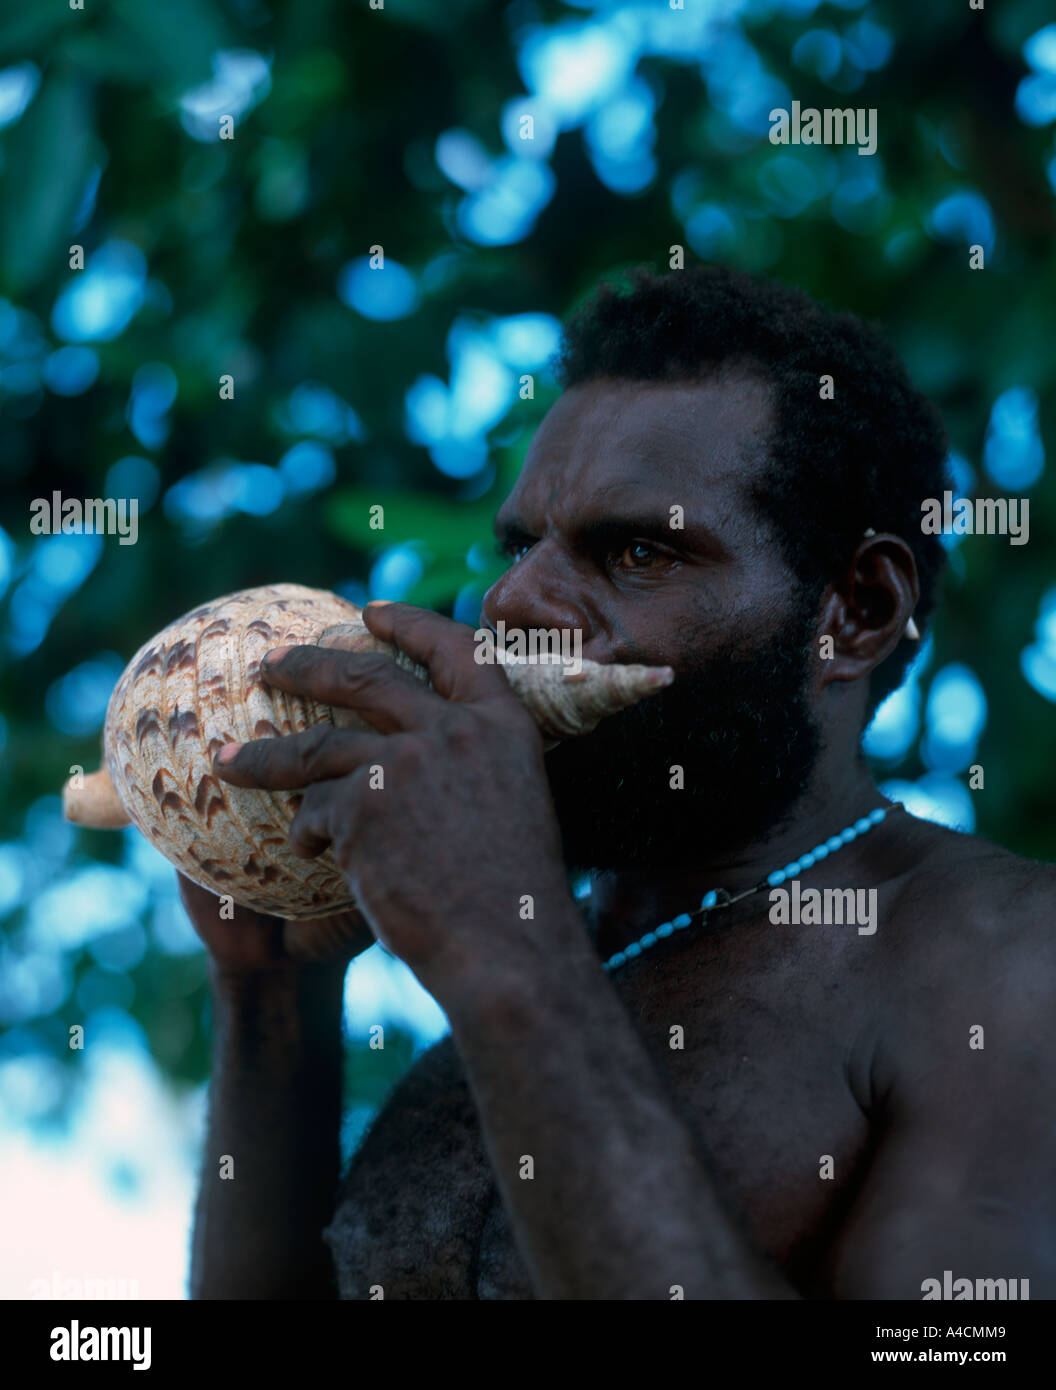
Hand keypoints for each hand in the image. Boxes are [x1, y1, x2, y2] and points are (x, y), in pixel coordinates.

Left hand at [212, 603, 574, 990]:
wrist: (506, 945)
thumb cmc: (514, 892)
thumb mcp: (514, 799)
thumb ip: (473, 761)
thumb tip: (425, 746)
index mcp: (503, 723)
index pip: (453, 648)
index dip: (409, 624)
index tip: (371, 613)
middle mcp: (453, 729)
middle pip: (367, 676)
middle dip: (310, 665)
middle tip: (272, 663)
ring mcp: (405, 763)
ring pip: (317, 746)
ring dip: (266, 756)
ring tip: (229, 762)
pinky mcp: (363, 807)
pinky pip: (317, 813)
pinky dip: (309, 835)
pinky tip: (310, 855)